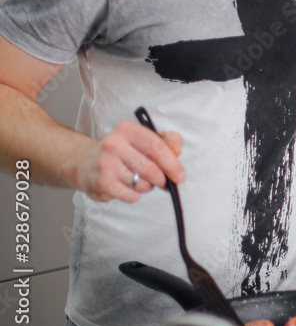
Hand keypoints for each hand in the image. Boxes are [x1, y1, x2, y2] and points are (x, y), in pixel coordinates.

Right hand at [67, 122, 185, 203]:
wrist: (85, 163)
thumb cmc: (121, 151)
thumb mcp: (142, 139)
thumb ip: (165, 140)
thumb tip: (178, 150)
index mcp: (127, 129)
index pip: (158, 147)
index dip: (173, 164)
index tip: (180, 176)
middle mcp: (113, 144)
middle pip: (151, 169)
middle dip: (162, 179)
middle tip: (162, 181)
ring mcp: (105, 164)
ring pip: (142, 184)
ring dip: (147, 186)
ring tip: (137, 179)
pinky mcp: (101, 183)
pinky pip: (132, 196)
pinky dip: (135, 195)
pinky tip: (126, 186)